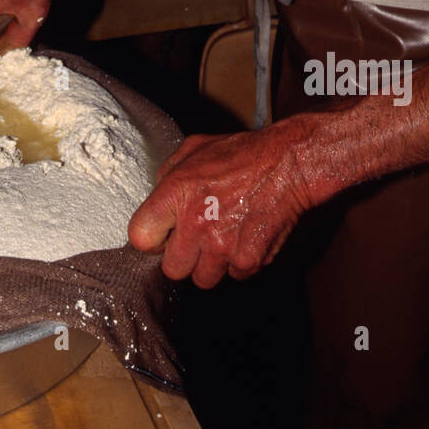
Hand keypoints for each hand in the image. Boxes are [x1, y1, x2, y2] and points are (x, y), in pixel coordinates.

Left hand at [127, 121, 313, 288]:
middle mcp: (196, 222)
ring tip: (226, 237)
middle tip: (198, 239)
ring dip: (213, 264)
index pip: (140, 238)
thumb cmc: (242, 153)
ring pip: (203, 279)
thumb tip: (155, 200)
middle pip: (172, 270)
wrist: (288, 163)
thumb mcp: (194, 149)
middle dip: (184, 258)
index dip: (152, 239)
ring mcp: (222, 245)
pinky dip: (241, 263)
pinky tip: (247, 238)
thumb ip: (167, 174)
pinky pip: (235, 276)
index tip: (163, 236)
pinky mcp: (249, 259)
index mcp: (176, 192)